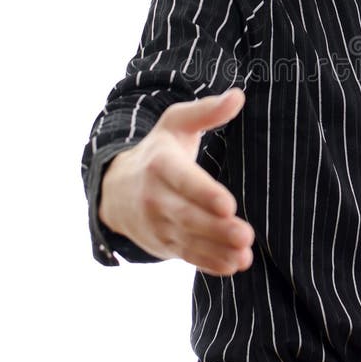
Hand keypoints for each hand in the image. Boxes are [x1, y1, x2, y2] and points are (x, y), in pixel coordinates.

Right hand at [99, 88, 254, 274]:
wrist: (114, 189)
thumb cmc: (157, 151)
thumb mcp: (175, 124)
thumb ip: (207, 111)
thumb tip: (238, 96)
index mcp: (161, 164)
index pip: (183, 180)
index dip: (204, 193)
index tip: (228, 204)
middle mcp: (156, 197)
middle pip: (187, 216)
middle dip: (216, 228)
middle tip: (246, 234)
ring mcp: (158, 224)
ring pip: (189, 240)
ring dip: (217, 250)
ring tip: (244, 255)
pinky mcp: (165, 244)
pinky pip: (187, 255)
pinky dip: (209, 263)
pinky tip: (233, 265)